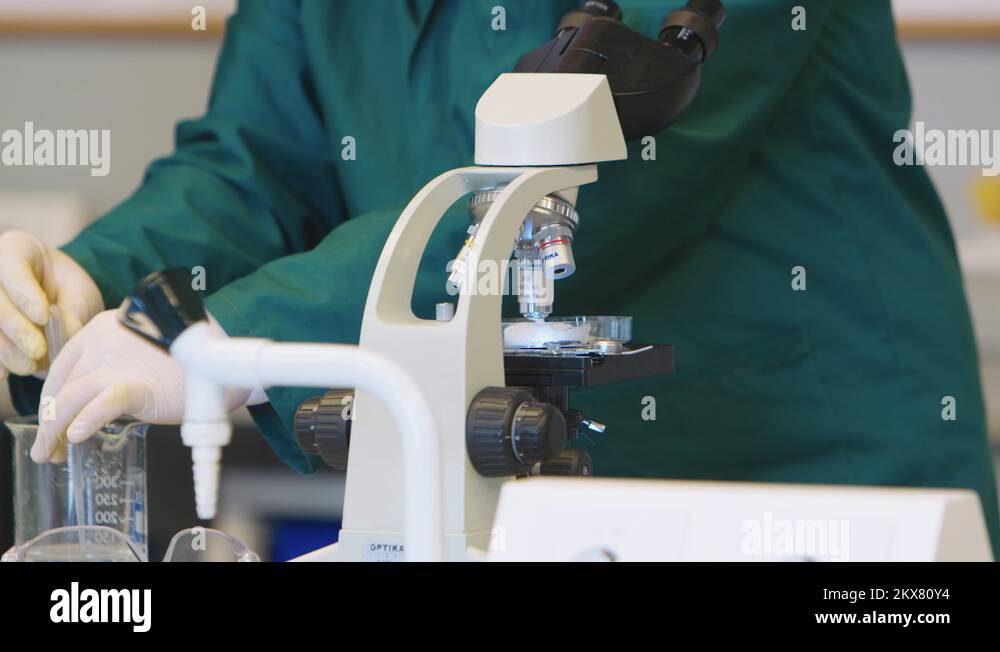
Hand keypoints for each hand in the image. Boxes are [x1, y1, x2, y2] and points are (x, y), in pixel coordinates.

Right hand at [0, 230, 102, 379]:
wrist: (56, 297)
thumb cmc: (68, 289)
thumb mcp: (80, 293)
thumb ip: (74, 309)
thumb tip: (67, 333)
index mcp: (16, 248)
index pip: (13, 268)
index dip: (25, 294)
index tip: (43, 316)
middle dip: (16, 328)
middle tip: (38, 350)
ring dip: (4, 349)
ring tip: (29, 366)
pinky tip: (3, 373)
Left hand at [31, 310, 249, 462]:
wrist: (223, 363)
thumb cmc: (184, 362)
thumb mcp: (137, 353)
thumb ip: (111, 366)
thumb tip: (85, 402)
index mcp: (99, 328)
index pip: (62, 368)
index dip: (51, 398)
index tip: (51, 421)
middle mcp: (101, 340)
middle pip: (62, 385)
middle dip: (49, 420)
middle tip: (46, 449)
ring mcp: (117, 362)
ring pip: (70, 398)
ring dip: (54, 431)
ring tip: (51, 454)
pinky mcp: (137, 384)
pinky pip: (102, 405)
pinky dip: (86, 421)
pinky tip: (76, 436)